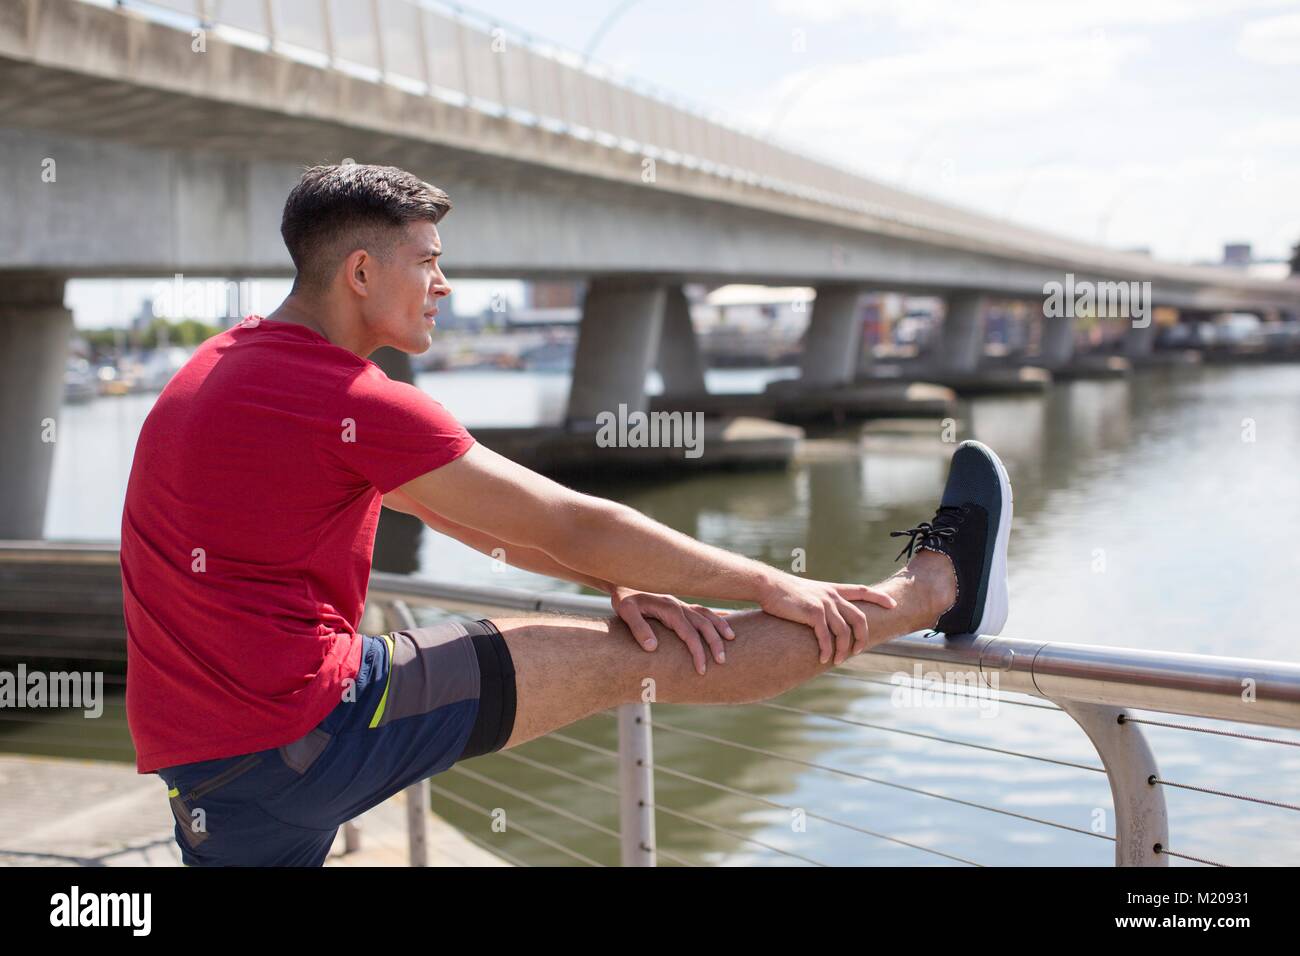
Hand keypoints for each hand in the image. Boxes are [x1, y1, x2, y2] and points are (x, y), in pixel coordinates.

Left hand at [611, 587, 735, 675]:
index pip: (689, 634)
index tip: (701, 669)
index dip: (697, 652)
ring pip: (707, 614)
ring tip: (732, 639)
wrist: (621, 580)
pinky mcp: (679, 604)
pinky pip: (702, 610)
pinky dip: (714, 616)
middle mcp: (679, 605)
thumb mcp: (626, 612)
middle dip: (715, 643)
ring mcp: (680, 603)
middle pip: (704, 624)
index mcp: (669, 609)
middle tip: (722, 661)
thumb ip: (639, 628)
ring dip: (720, 626)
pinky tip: (723, 621)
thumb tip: (653, 648)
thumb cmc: (623, 598)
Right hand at [758, 572, 896, 664]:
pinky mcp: (813, 613)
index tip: (892, 604)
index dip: (879, 597)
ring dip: (842, 649)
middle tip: (858, 650)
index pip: (862, 590)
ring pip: (843, 631)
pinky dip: (827, 650)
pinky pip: (826, 636)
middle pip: (859, 618)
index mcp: (833, 589)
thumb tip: (825, 618)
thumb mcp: (808, 593)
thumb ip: (820, 603)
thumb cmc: (784, 592)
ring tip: (836, 661)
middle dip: (862, 637)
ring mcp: (824, 604)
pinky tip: (824, 658)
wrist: (769, 586)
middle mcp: (832, 595)